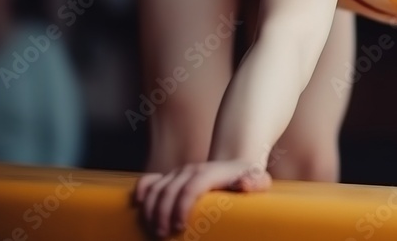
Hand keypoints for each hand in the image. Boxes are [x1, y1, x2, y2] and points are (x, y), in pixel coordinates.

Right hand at [135, 159, 270, 236]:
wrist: (236, 163)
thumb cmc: (248, 178)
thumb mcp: (259, 180)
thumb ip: (255, 182)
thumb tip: (243, 184)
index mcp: (210, 173)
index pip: (191, 187)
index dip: (182, 206)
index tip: (181, 227)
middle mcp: (191, 171)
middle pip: (169, 191)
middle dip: (162, 214)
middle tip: (163, 235)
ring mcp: (178, 174)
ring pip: (156, 188)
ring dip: (150, 210)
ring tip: (154, 230)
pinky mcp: (170, 178)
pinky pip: (149, 181)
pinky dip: (141, 191)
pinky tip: (137, 205)